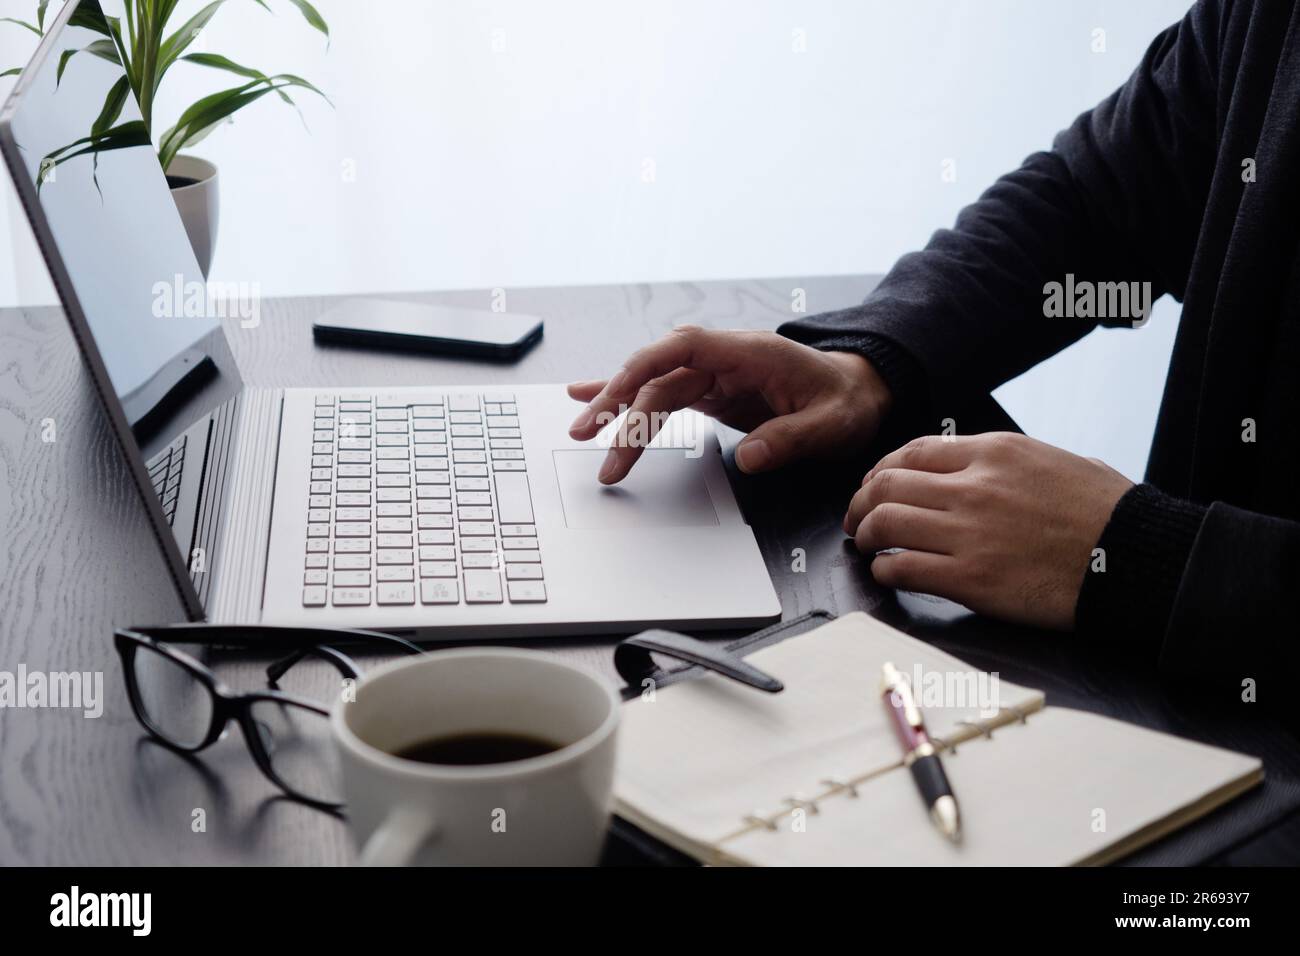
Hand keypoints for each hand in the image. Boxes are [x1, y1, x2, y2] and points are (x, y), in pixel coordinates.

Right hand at [567, 326, 891, 483]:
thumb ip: (790, 438)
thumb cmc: (845, 401)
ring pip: (654, 386)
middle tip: (588, 432)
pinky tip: (596, 402)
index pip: (685, 347)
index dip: (646, 365)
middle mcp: (723, 358)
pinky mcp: (710, 392)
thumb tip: (750, 457)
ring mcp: (714, 374)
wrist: (857, 392)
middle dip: (619, 400)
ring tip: (581, 431)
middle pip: (659, 371)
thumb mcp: (830, 424)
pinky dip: (629, 400)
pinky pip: (662, 394)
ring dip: (617, 409)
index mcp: (749, 352)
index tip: (617, 393)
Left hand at [843, 433, 1133, 629]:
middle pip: (887, 486)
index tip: (874, 484)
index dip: (882, 470)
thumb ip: (1007, 462)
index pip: (913, 452)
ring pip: (885, 525)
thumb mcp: (1056, 460)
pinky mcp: (970, 579)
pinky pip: (903, 569)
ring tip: (868, 546)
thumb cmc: (1108, 513)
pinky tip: (890, 574)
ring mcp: (968, 533)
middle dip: (862, 503)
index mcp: (995, 452)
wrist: (1137, 559)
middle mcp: (973, 487)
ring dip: (867, 536)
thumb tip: (975, 469)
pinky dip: (886, 571)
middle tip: (858, 519)